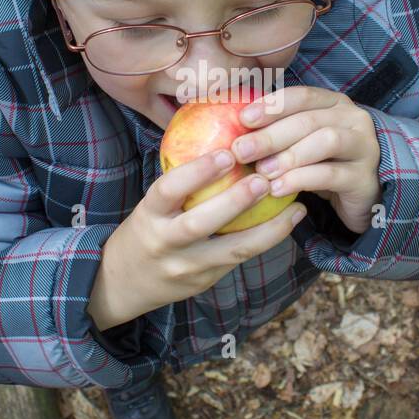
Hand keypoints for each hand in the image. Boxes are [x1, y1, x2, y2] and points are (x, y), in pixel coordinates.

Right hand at [98, 149, 307, 315]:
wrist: (123, 283)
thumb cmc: (148, 229)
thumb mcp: (152, 205)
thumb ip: (180, 183)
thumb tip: (222, 135)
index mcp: (149, 214)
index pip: (167, 190)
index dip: (196, 172)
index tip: (226, 153)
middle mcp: (165, 242)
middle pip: (199, 223)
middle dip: (234, 201)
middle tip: (264, 179)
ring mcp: (186, 266)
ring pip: (231, 251)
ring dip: (267, 229)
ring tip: (295, 207)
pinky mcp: (204, 282)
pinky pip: (239, 260)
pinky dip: (266, 241)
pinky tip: (289, 222)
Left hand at [231, 85, 381, 235]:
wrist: (362, 195)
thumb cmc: (324, 164)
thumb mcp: (303, 142)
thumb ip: (278, 131)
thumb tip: (234, 128)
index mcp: (335, 103)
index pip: (302, 96)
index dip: (272, 105)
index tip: (243, 119)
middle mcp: (353, 119)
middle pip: (309, 120)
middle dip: (271, 135)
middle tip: (241, 151)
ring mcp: (364, 147)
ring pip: (325, 141)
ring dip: (288, 156)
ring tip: (261, 172)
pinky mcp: (364, 177)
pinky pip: (331, 174)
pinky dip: (301, 179)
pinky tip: (278, 188)